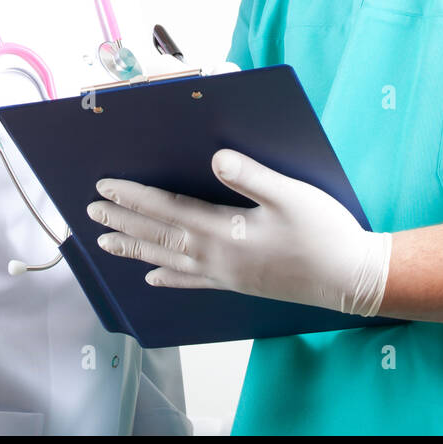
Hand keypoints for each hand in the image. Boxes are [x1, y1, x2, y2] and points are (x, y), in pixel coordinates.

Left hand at [86, 148, 391, 316]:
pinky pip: (192, 282)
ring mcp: (225, 274)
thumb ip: (251, 176)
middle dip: (122, 222)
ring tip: (104, 243)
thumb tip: (215, 158)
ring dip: (133, 249)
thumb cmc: (326, 234)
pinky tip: (151, 279)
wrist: (351, 281)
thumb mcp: (292, 195)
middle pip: (158, 236)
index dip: (133, 197)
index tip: (105, 186)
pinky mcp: (238, 284)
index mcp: (225, 232)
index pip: (166, 211)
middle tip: (90, 211)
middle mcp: (216, 257)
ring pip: (167, 260)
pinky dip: (168, 278)